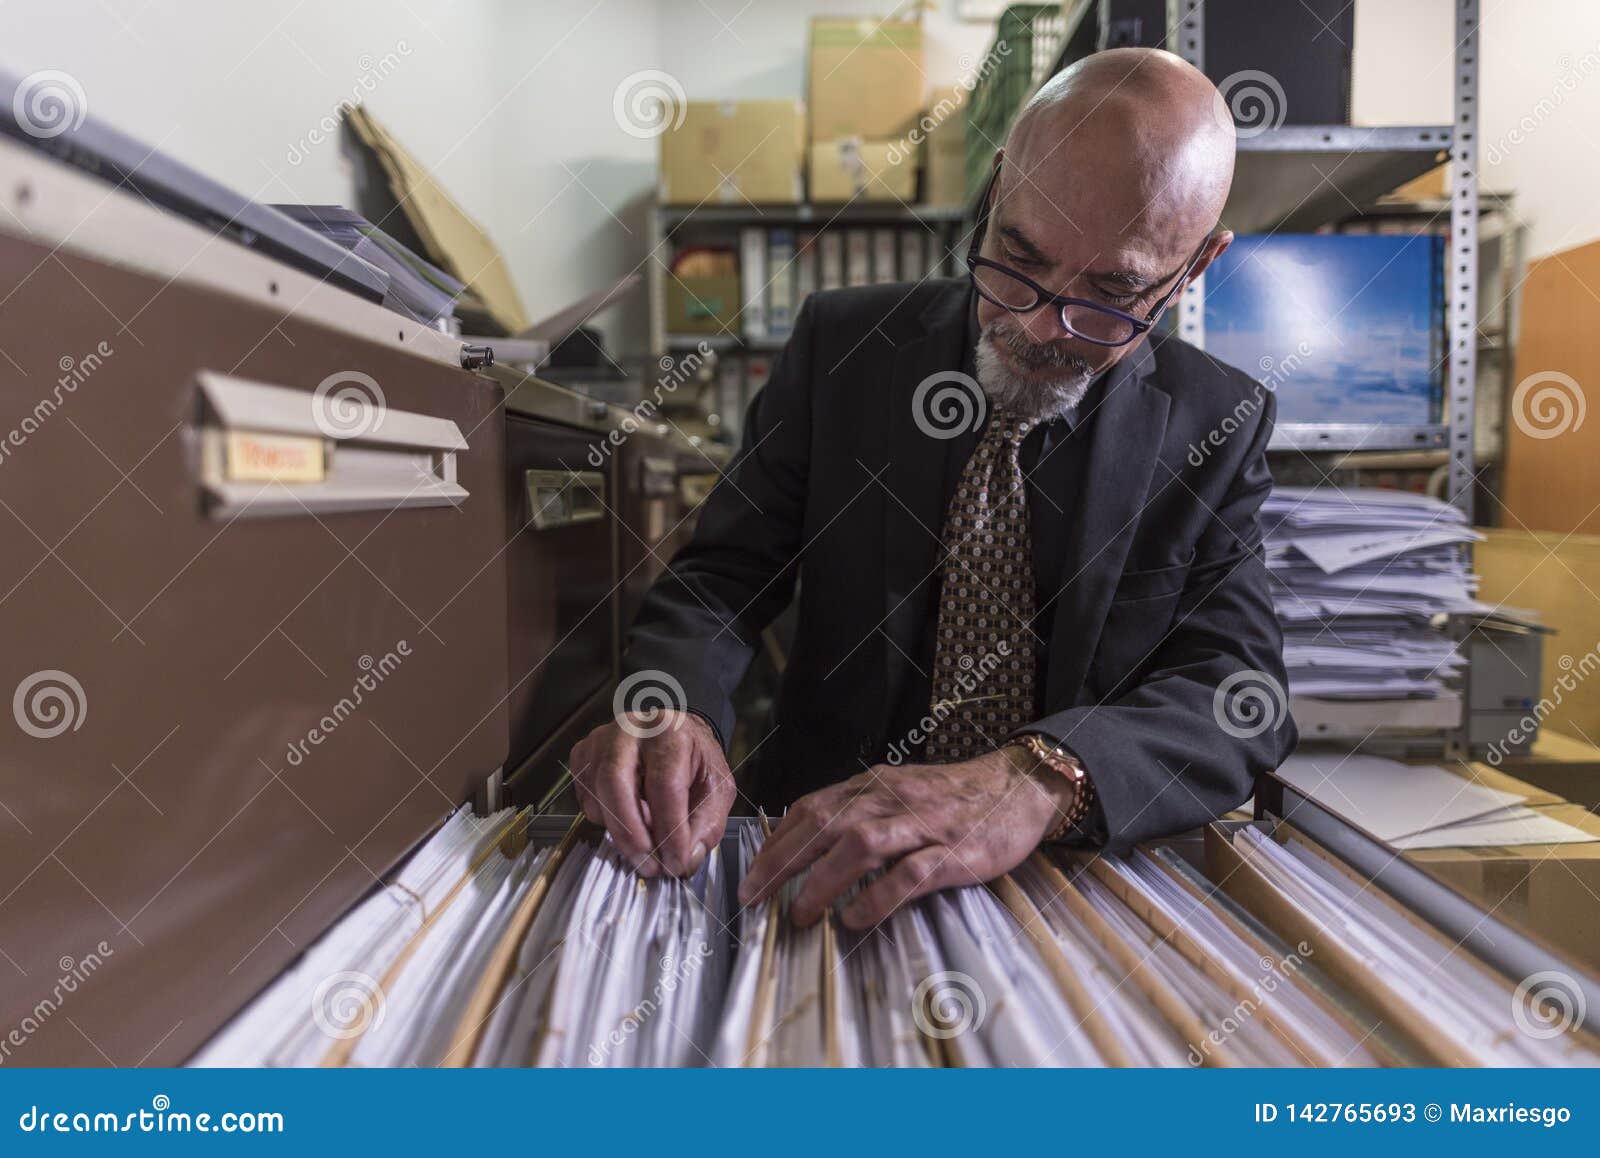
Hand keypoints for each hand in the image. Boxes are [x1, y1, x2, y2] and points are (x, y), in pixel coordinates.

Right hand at [568, 709, 734, 876]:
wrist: (674, 734)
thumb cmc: (695, 759)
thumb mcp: (717, 788)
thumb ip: (707, 825)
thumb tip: (686, 861)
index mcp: (670, 732)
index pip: (665, 784)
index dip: (670, 830)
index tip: (675, 862)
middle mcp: (630, 729)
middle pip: (615, 782)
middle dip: (631, 833)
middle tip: (649, 866)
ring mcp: (600, 740)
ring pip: (596, 794)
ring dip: (619, 831)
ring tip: (645, 847)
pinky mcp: (583, 755)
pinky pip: (585, 798)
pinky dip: (605, 820)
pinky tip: (628, 821)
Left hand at [737, 747, 1073, 929]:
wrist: (1019, 786)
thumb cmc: (956, 797)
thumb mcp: (901, 792)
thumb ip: (862, 811)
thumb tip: (813, 844)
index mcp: (874, 786)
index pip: (811, 809)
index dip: (776, 842)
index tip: (751, 875)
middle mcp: (891, 799)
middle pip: (823, 824)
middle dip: (782, 863)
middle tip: (754, 898)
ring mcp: (924, 825)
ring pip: (860, 845)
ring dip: (822, 881)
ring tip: (800, 914)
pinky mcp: (955, 852)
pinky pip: (909, 874)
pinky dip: (878, 897)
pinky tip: (855, 919)